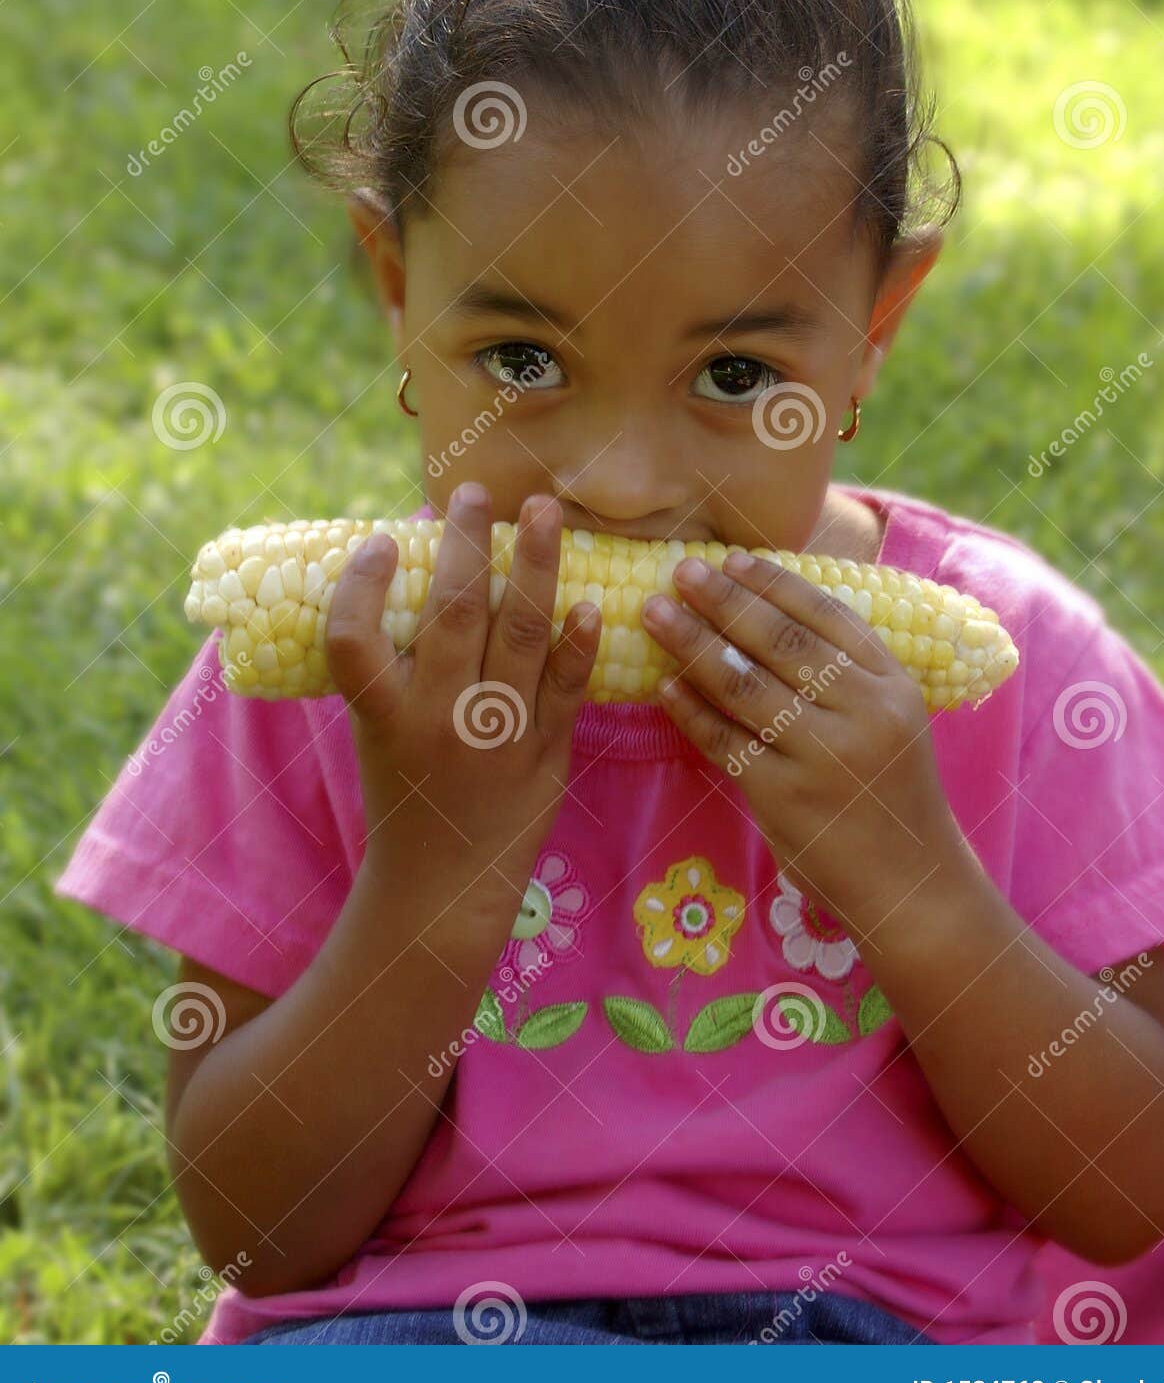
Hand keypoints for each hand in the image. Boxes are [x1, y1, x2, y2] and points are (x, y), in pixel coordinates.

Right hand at [326, 484, 600, 904]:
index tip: (382, 540)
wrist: (442, 889)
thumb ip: (393, 671)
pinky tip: (590, 603)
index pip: (354, 638)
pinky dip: (580, 643)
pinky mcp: (547, 752)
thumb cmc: (402, 801)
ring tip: (546, 512)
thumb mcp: (376, 737)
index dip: (363, 584)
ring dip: (537, 564)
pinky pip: (568, 687)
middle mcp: (440, 719)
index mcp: (382, 717)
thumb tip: (413, 580)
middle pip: (454, 612)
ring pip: (521, 632)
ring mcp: (498, 734)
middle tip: (475, 493)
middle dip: (467, 542)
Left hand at [641, 550, 958, 933]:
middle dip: (724, 600)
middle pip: (781, 641)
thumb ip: (847, 675)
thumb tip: (770, 614)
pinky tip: (664, 687)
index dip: (775, 584)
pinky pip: (725, 741)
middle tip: (681, 572)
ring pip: (745, 684)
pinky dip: (691, 711)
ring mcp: (824, 755)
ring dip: (693, 643)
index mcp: (893, 686)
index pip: (827, 616)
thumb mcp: (892, 723)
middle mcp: (863, 712)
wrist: (911, 885)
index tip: (732, 559)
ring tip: (655, 614)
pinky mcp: (785, 797)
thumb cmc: (891, 797)